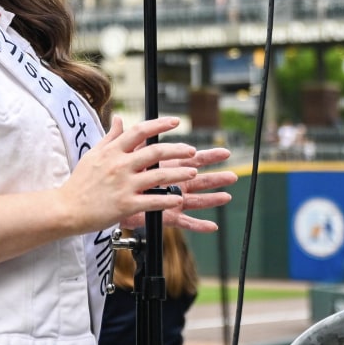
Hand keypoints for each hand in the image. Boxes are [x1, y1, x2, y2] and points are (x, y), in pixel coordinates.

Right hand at [60, 116, 230, 234]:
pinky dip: (167, 200)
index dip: (160, 124)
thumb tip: (118, 118)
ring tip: (192, 172)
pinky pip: (153, 201)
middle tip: (191, 151)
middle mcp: (120, 165)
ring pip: (158, 176)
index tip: (175, 121)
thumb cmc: (81, 182)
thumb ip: (110, 136)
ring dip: (179, 174)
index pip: (140, 131)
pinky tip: (178, 199)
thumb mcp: (93, 154)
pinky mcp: (126, 205)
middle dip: (177, 150)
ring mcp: (124, 185)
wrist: (67, 208)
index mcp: (112, 151)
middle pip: (155, 152)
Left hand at [119, 143, 235, 232]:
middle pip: (199, 179)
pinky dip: (198, 224)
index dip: (208, 156)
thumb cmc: (121, 176)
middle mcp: (174, 183)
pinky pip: (184, 222)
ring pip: (196, 199)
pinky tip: (211, 226)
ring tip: (227, 196)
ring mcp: (172, 200)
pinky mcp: (167, 216)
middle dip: (216, 177)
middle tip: (233, 175)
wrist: (110, 199)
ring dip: (212, 199)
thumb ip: (127, 139)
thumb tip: (118, 118)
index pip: (191, 159)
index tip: (224, 153)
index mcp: (168, 168)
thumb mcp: (124, 155)